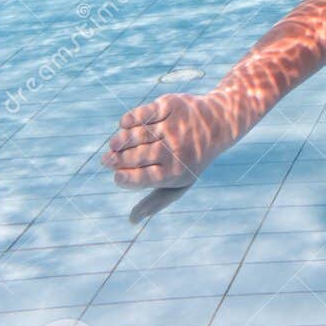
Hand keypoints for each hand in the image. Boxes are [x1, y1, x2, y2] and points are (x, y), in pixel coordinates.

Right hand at [100, 91, 242, 221]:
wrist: (218, 123)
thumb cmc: (192, 159)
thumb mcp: (179, 183)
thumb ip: (156, 201)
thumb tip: (132, 220)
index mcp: (176, 172)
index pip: (140, 179)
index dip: (123, 179)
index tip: (117, 177)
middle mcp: (175, 150)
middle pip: (135, 156)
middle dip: (115, 160)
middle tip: (107, 160)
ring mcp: (172, 126)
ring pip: (136, 135)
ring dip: (119, 141)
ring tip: (113, 146)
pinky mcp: (170, 105)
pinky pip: (141, 114)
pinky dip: (128, 120)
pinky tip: (124, 126)